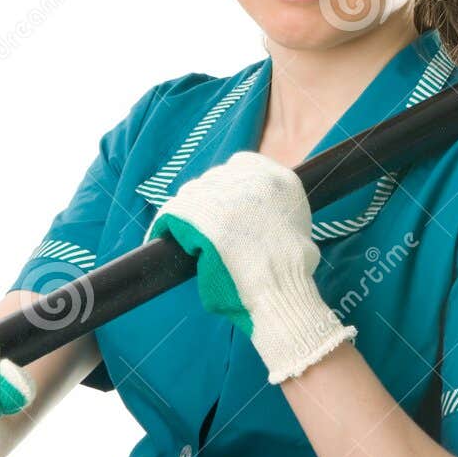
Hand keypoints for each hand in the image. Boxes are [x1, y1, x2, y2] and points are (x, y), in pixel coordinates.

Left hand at [145, 150, 355, 383]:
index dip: (227, 185)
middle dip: (206, 200)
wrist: (281, 292)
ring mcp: (225, 196)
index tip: (222, 202)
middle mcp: (252, 180)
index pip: (240, 164)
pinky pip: (171, 212)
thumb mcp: (297, 226)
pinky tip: (161, 237)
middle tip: (203, 226)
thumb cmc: (290, 273)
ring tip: (185, 234)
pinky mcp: (201, 216)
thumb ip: (274, 208)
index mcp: (280, 180)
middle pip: (212, 179)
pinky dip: (164, 224)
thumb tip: (249, 212)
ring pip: (190, 193)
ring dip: (187, 212)